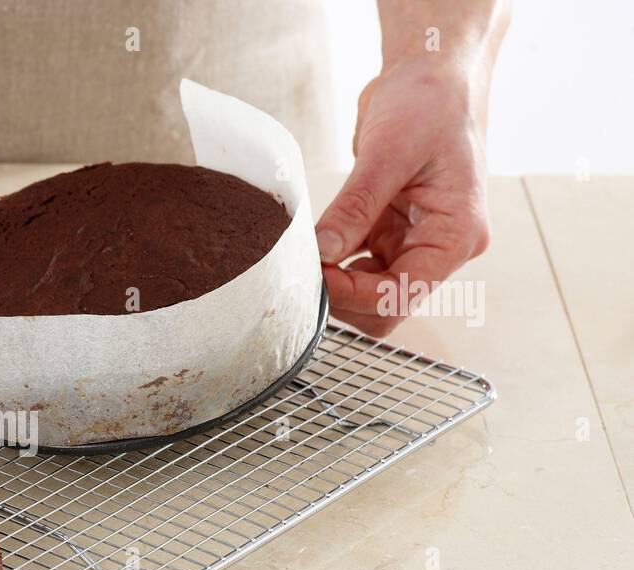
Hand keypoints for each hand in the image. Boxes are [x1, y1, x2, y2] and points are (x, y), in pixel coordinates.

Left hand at [316, 55, 491, 336]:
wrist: (432, 72)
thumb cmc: (428, 102)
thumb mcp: (388, 152)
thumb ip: (355, 206)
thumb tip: (322, 252)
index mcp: (456, 235)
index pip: (403, 294)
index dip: (354, 295)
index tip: (315, 274)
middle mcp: (440, 247)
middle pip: (386, 306)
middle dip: (344, 297)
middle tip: (304, 270)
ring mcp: (415, 242)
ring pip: (370, 294)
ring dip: (336, 284)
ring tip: (306, 256)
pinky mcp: (391, 232)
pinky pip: (359, 268)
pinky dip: (334, 264)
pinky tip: (314, 246)